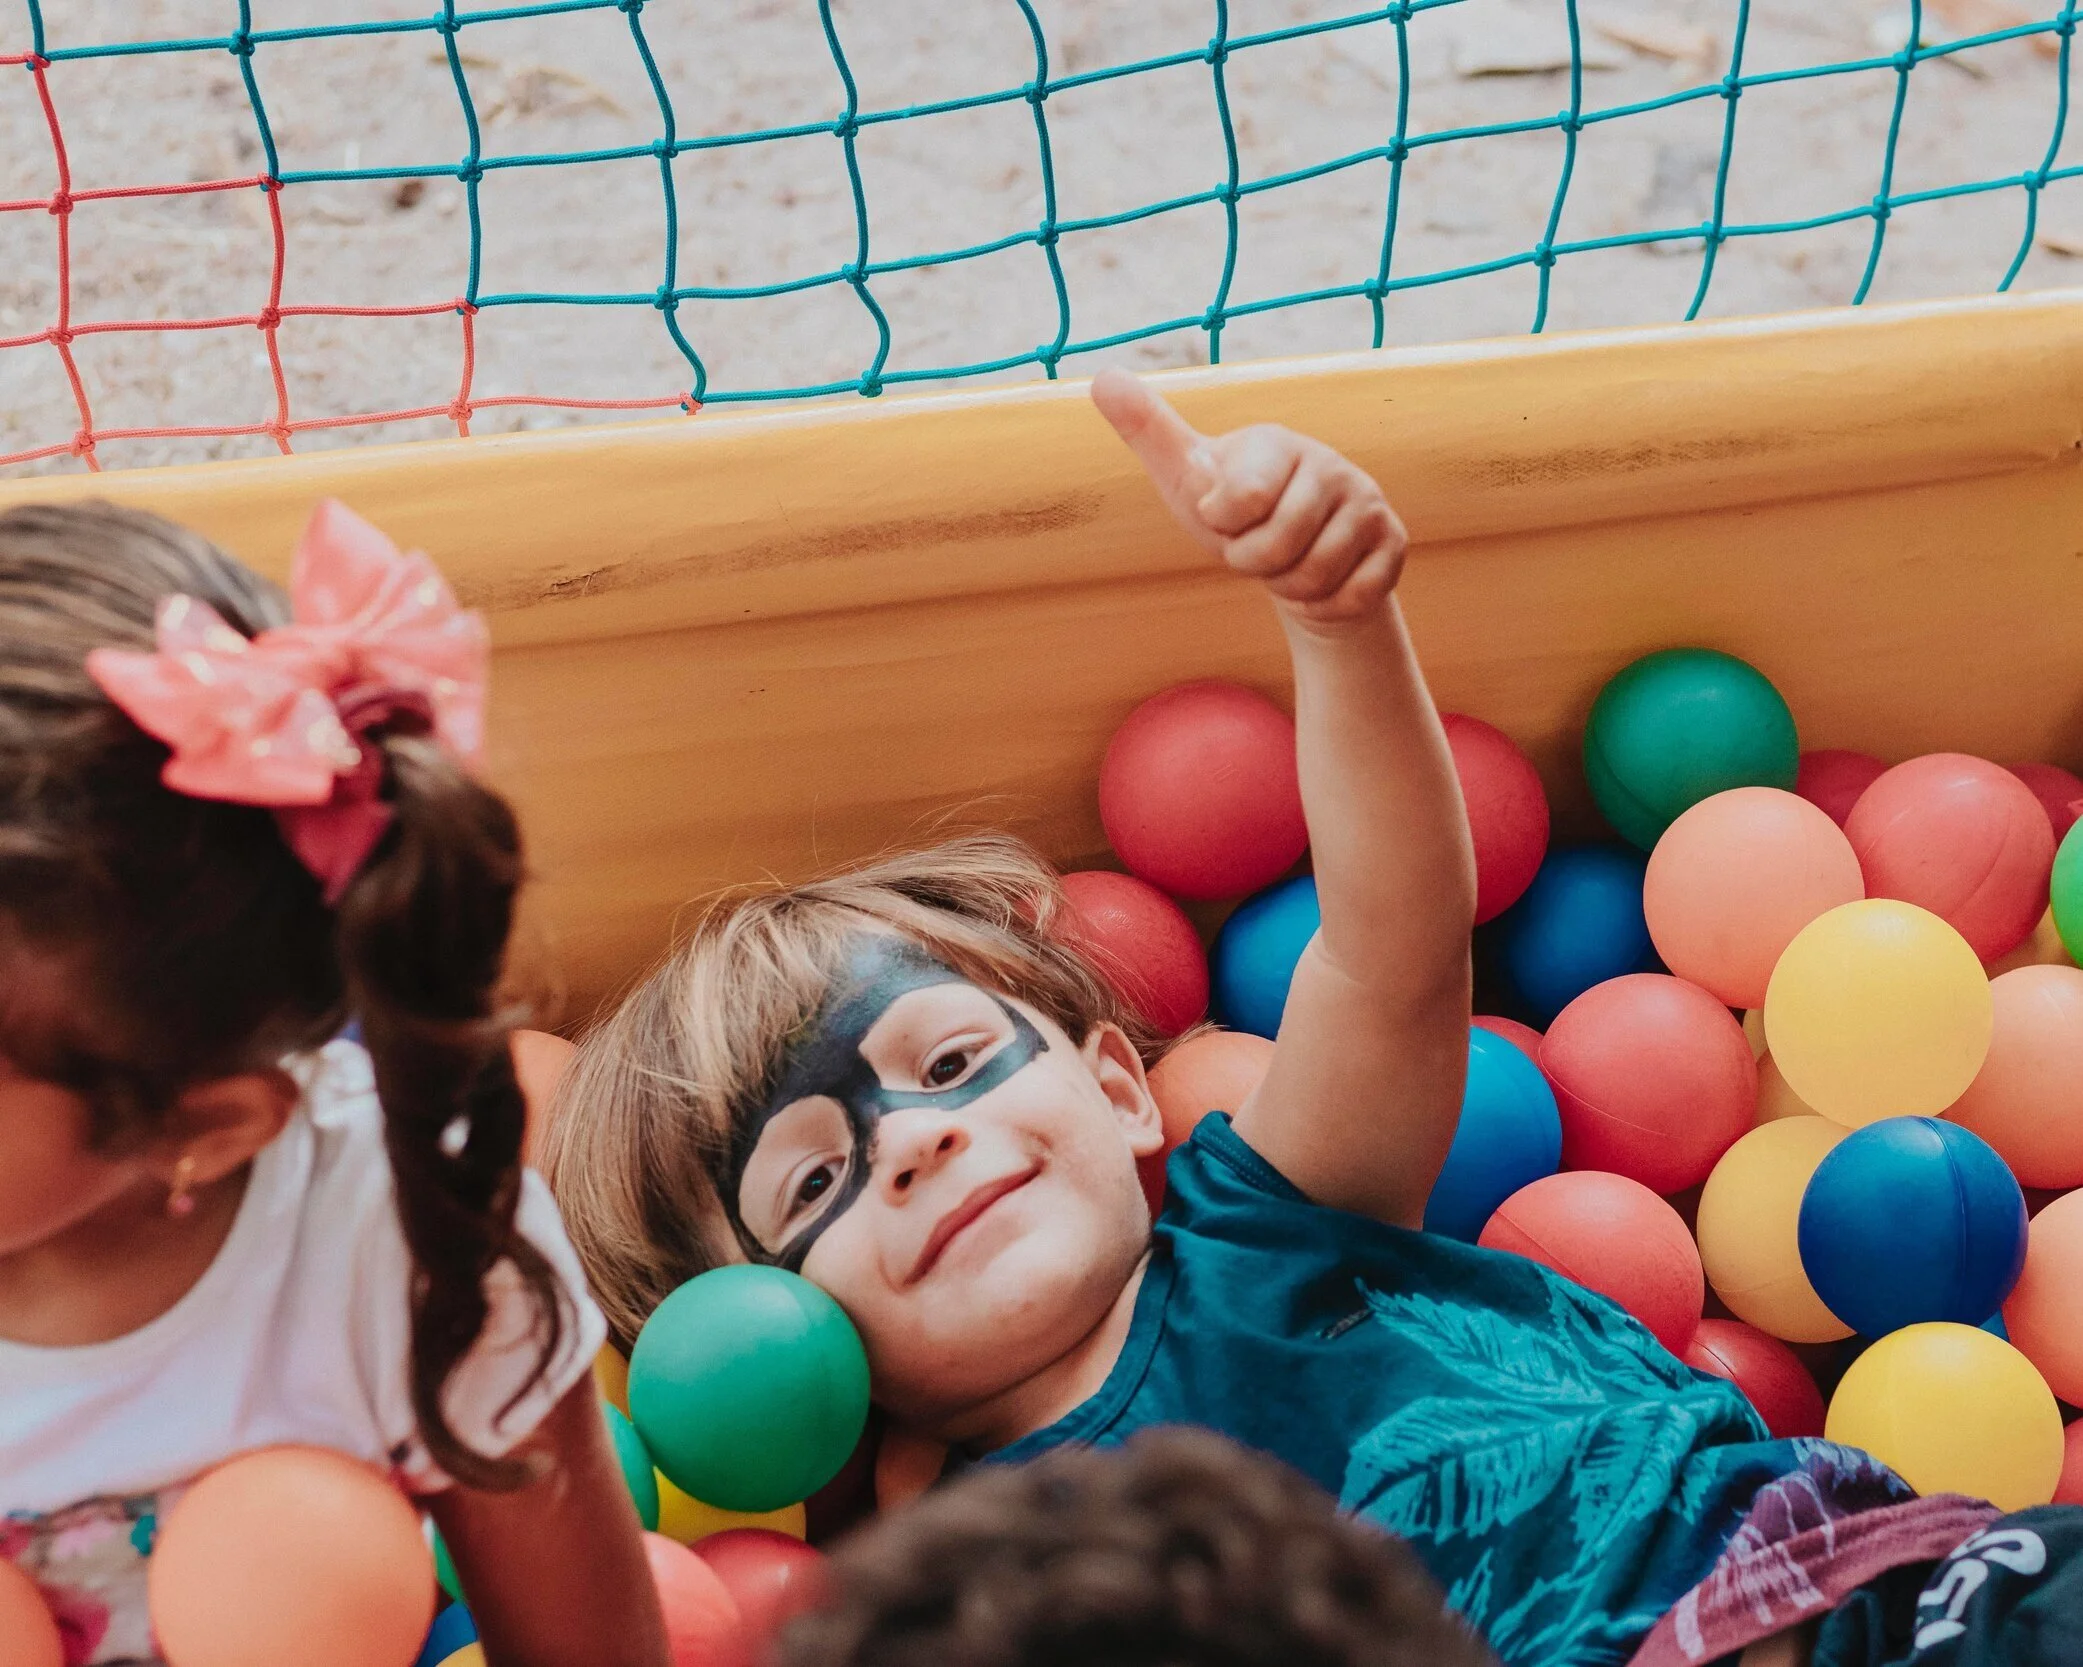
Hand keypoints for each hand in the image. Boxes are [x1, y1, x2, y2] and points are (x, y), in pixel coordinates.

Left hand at [1091, 367, 1407, 629]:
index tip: (1226, 513)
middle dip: (1252, 564)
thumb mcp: (1186, 477)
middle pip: (1274, 549)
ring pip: (1314, 577)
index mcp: (1276, 442)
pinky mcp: (1393, 541)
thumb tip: (1103, 377)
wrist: (1296, 558)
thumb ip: (1148, 430)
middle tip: (1256, 547)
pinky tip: (1321, 581)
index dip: (1223, 527)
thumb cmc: (1233, 512)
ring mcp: (1367, 501)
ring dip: (1288, 586)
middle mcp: (1330, 462)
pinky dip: (1326, 604)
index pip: (1239, 503)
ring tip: (1286, 562)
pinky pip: (1352, 595)